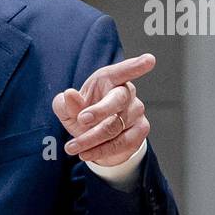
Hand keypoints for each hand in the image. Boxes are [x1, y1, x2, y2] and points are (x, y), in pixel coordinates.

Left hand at [52, 53, 153, 167]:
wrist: (96, 139)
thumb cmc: (84, 114)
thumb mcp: (68, 109)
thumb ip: (65, 103)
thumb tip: (69, 95)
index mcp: (109, 80)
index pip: (123, 71)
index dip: (135, 66)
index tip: (149, 60)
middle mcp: (126, 93)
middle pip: (117, 100)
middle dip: (99, 111)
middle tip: (80, 120)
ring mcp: (136, 112)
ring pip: (115, 126)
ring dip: (91, 138)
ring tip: (72, 147)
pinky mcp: (140, 130)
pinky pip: (122, 142)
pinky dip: (101, 150)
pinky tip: (86, 153)